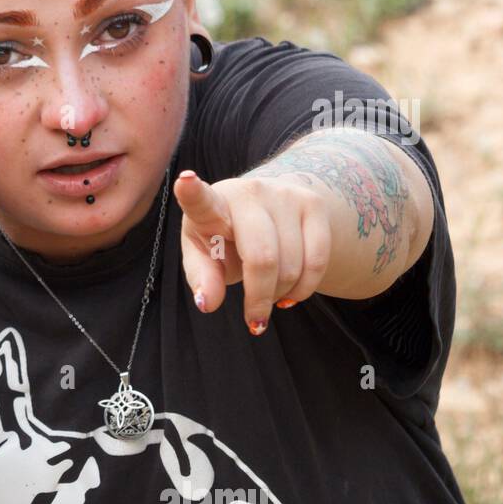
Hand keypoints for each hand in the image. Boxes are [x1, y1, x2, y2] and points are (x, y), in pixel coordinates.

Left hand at [173, 169, 331, 334]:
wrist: (270, 208)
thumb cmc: (225, 238)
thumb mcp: (205, 256)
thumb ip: (202, 278)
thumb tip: (207, 303)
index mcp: (212, 205)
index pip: (200, 201)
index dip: (192, 192)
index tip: (184, 182)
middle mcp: (249, 193)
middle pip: (262, 258)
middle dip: (259, 299)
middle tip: (255, 321)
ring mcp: (285, 195)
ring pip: (292, 265)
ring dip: (281, 295)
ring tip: (269, 297)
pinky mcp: (314, 205)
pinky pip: (318, 262)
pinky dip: (304, 290)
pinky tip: (289, 296)